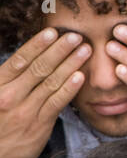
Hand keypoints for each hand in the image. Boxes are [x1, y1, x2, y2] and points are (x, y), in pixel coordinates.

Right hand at [0, 29, 89, 157]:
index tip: (52, 32)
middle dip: (59, 50)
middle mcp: (10, 96)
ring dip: (70, 64)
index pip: (20, 61)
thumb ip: (10, 81)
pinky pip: (56, 103)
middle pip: (39, 68)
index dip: (37, 45)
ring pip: (51, 82)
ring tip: (85, 50)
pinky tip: (80, 76)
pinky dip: (69, 88)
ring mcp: (25, 111)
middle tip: (76, 36)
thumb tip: (28, 60)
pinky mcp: (39, 125)